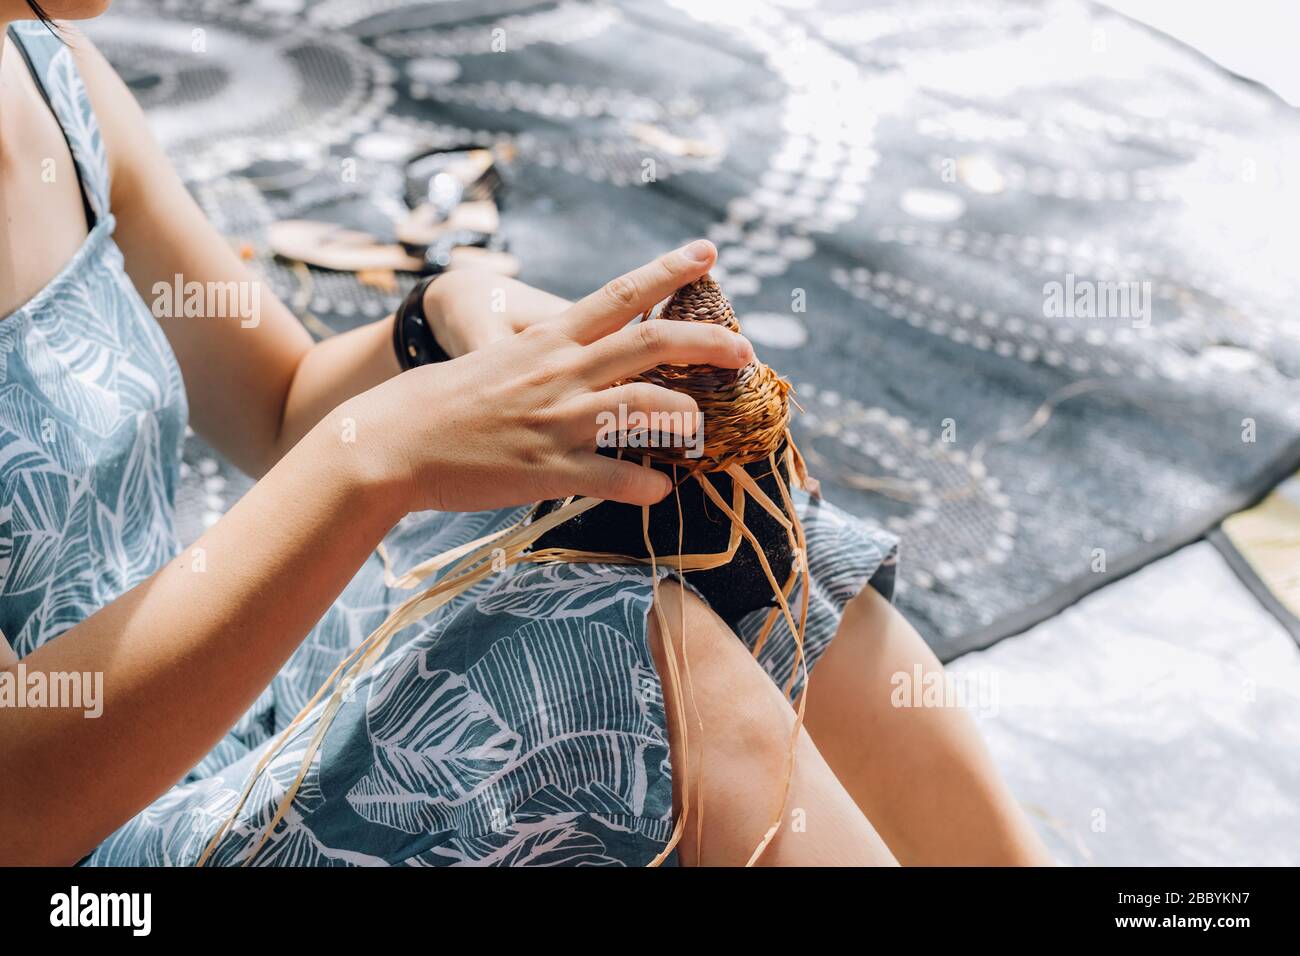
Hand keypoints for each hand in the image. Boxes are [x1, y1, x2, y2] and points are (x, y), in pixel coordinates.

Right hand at [337, 240, 750, 512]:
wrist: (389, 445)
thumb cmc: (435, 405)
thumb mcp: (491, 364)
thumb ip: (539, 361)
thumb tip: (576, 368)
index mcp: (546, 340)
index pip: (620, 294)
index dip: (669, 270)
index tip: (709, 252)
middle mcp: (560, 371)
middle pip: (653, 343)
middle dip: (710, 342)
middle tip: (745, 351)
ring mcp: (559, 420)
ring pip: (648, 407)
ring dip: (688, 418)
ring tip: (702, 430)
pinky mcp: (550, 468)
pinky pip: (619, 477)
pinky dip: (648, 485)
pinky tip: (659, 490)